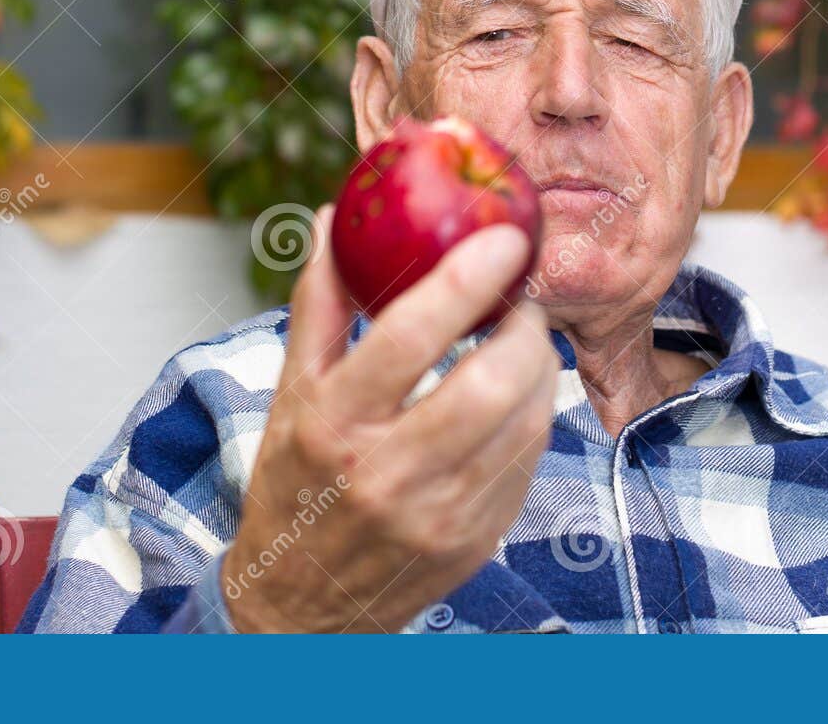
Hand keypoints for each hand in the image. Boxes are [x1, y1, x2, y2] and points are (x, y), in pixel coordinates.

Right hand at [222, 204, 558, 632]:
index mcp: (333, 425)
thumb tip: (334, 220)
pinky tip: (512, 395)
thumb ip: (318, 304)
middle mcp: (387, 474)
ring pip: (525, 421)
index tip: (502, 240)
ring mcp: (439, 516)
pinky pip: (528, 460)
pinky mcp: (476, 541)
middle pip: (489, 384)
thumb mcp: (289, 392)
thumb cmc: (295, 482)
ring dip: (538, 366)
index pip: (406, 339)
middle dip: (523, 328)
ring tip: (521, 339)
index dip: (462, 281)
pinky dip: (533, 414)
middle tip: (519, 300)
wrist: (300, 606)